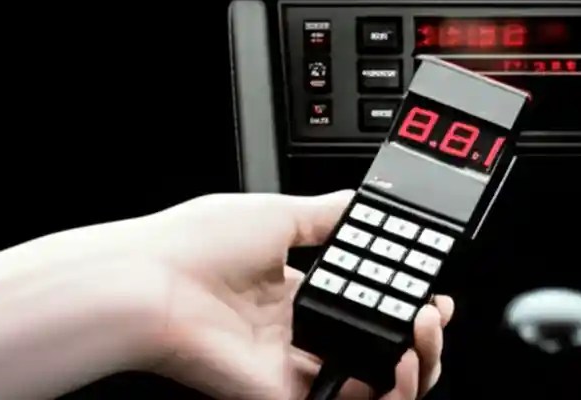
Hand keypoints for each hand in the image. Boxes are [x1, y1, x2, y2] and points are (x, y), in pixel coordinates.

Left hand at [134, 191, 453, 399]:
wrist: (146, 282)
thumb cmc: (193, 245)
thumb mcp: (277, 214)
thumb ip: (327, 215)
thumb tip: (364, 200)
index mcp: (294, 290)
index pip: (363, 303)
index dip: (401, 300)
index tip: (430, 290)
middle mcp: (296, 331)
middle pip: (374, 346)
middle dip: (419, 334)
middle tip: (434, 314)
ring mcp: (290, 367)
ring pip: (370, 382)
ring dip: (412, 363)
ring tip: (422, 334)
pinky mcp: (282, 395)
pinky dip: (382, 392)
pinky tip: (396, 363)